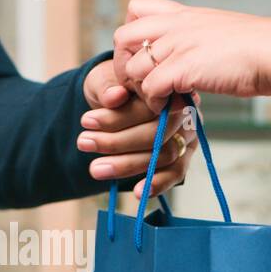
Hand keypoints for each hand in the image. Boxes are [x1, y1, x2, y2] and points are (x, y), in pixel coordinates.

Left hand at [80, 58, 195, 197]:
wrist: (116, 99)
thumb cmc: (113, 86)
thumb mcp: (104, 78)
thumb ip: (108, 85)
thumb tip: (114, 97)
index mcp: (168, 84)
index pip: (147, 105)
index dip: (118, 117)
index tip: (86, 121)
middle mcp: (185, 109)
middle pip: (158, 132)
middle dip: (117, 142)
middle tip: (84, 143)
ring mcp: (186, 134)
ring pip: (164, 154)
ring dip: (127, 164)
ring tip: (95, 168)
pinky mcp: (183, 155)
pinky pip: (176, 172)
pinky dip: (158, 183)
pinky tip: (137, 192)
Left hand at [113, 0, 270, 112]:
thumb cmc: (260, 49)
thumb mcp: (222, 34)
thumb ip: (201, 42)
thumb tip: (200, 61)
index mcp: (184, 14)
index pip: (135, 8)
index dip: (132, 34)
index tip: (147, 54)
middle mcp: (175, 25)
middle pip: (122, 37)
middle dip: (124, 64)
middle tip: (143, 83)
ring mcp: (177, 45)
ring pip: (132, 67)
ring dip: (141, 89)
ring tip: (162, 100)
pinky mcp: (183, 68)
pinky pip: (149, 88)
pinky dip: (156, 103)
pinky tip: (175, 107)